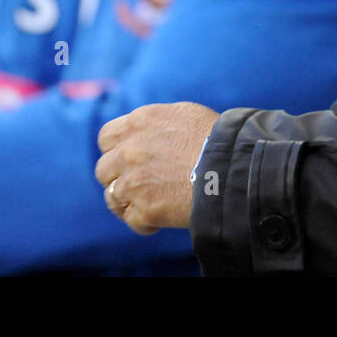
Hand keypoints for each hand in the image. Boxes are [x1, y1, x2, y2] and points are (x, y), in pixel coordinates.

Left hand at [95, 102, 218, 234]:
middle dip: (118, 177)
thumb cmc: (217, 139)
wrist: (233, 167)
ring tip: (148, 203)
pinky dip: (144, 221)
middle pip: (104, 169)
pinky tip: (161, 217)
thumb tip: (143, 132)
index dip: (115, 150)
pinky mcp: (144, 208)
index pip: (106, 138)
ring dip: (127, 201)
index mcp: (140, 122)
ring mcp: (134, 181)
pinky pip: (131, 219)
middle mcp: (130, 150)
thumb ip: (155, 123)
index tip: (127, 158)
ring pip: (112, 196)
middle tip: (139, 183)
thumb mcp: (184, 115)